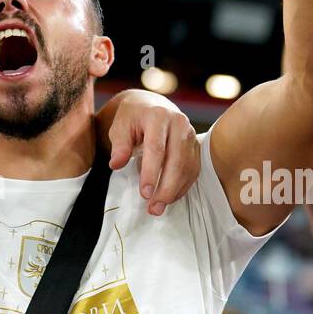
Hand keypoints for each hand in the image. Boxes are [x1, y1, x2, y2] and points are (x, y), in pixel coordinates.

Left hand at [102, 91, 200, 216]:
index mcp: (158, 116)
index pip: (156, 148)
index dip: (151, 173)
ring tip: (158, 208)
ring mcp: (191, 134)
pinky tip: (169, 198)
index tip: (144, 194)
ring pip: (187, 168)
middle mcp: (179, 123)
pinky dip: (182, 187)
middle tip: (153, 208)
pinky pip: (193, 170)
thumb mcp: (120, 126)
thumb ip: (119, 145)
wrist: (151, 106)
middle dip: (166, 188)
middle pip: (176, 161)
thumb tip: (116, 164)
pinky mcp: (196, 146)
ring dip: (174, 191)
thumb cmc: (132, 118)